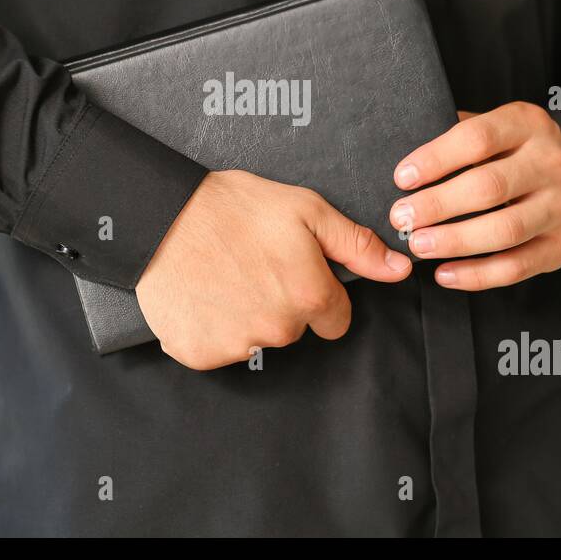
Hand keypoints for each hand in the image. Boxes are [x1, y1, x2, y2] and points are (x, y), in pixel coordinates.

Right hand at [137, 170, 411, 369]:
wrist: (160, 214)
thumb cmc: (233, 206)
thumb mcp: (306, 210)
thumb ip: (356, 245)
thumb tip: (400, 269)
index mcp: (308, 295)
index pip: (336, 320)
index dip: (316, 293)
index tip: (290, 272)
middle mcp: (277, 329)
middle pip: (294, 330)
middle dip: (280, 303)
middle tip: (252, 265)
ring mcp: (235, 345)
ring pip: (256, 341)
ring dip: (244, 316)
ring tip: (223, 275)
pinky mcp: (198, 353)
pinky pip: (216, 350)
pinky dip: (210, 328)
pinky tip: (202, 295)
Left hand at [389, 102, 560, 290]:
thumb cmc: (516, 154)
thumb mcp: (496, 129)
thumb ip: (458, 139)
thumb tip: (406, 169)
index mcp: (527, 124)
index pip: (477, 138)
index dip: (436, 159)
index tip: (402, 178)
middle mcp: (550, 163)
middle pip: (489, 186)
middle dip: (438, 205)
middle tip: (402, 218)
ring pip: (504, 230)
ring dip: (455, 242)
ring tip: (419, 246)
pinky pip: (516, 266)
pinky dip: (477, 275)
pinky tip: (445, 274)